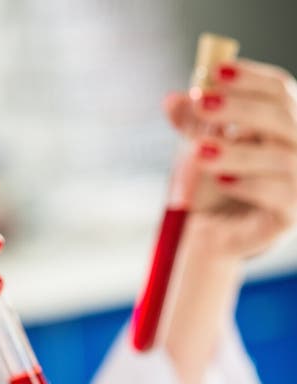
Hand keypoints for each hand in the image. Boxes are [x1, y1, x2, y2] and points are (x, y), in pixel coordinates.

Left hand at [165, 59, 296, 259]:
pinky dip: (250, 185)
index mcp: (279, 126)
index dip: (249, 78)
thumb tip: (172, 100)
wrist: (204, 238)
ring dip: (238, 151)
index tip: (214, 72)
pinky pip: (282, 195)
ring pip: (283, 157)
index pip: (278, 90)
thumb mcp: (195, 149)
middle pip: (284, 116)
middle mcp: (296, 149)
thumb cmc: (207, 189)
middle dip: (241, 107)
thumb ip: (190, 123)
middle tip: (202, 105)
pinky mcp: (291, 216)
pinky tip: (222, 181)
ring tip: (199, 152)